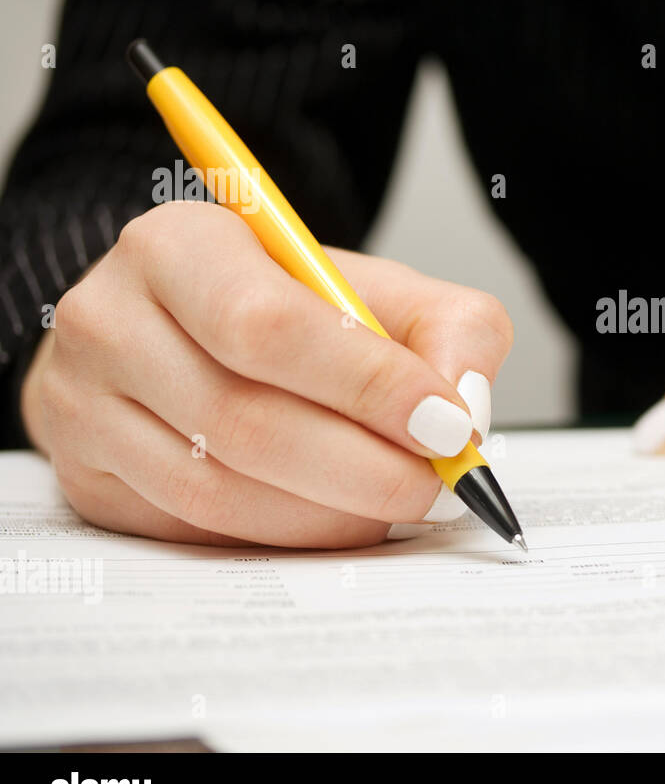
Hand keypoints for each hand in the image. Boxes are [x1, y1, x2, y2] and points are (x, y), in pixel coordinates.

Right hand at [20, 201, 512, 546]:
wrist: (190, 331)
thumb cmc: (295, 310)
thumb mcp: (382, 291)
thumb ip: (451, 330)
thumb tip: (464, 408)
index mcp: (178, 246)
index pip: (269, 326)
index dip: (368, 386)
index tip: (447, 427)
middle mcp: (109, 320)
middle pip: (243, 420)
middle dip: (365, 467)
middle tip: (439, 485)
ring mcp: (81, 407)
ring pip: (218, 491)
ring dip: (330, 513)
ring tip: (398, 501)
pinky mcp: (87, 480)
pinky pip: (196, 531)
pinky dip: (285, 537)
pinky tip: (337, 517)